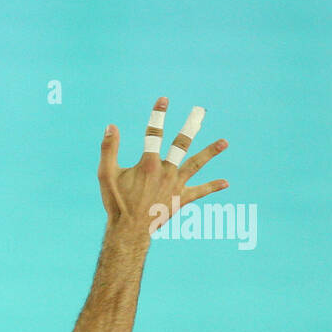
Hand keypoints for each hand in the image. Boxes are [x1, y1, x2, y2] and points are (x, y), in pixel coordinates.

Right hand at [99, 96, 228, 235]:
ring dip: (211, 152)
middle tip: (200, 111)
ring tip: (225, 142)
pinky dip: (212, 187)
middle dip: (191, 126)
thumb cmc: (116, 203)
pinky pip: (199, 192)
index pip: (154, 134)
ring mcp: (176, 185)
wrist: (129, 232)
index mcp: (148, 165)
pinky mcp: (181, 200)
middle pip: (181, 144)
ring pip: (196, 164)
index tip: (164, 100)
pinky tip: (225, 183)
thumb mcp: (106, 175)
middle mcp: (166, 172)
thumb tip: (111, 126)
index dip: (158, 116)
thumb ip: (108, 149)